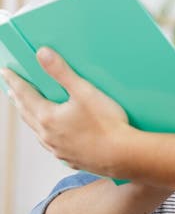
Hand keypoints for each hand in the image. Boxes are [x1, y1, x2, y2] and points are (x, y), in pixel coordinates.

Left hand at [1, 47, 130, 176]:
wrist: (124, 156)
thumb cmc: (107, 124)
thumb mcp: (84, 91)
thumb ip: (61, 72)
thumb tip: (42, 53)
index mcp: (48, 117)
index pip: (25, 94)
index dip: (15, 81)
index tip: (6, 72)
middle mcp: (48, 136)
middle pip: (27, 114)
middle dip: (19, 99)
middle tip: (12, 90)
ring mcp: (59, 150)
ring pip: (38, 132)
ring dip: (30, 119)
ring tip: (28, 111)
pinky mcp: (71, 159)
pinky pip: (52, 146)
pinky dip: (46, 136)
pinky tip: (52, 136)